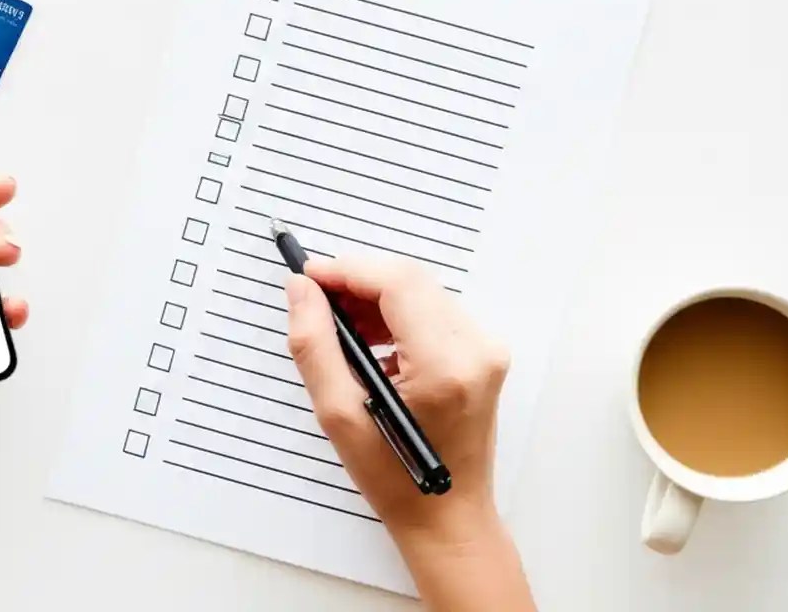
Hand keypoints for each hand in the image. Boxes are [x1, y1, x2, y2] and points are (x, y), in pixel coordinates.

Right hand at [284, 257, 509, 541]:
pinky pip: (434, 311)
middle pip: (410, 280)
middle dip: (358, 281)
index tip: (309, 277)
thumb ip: (315, 346)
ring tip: (339, 329)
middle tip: (316, 302)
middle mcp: (476, 349)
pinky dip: (397, 315)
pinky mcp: (484, 354)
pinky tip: (371, 344)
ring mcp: (486, 350)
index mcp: (445, 366)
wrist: (447, 517)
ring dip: (376, 298)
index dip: (347, 270)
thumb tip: (301, 291)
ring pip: (422, 292)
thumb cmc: (396, 480)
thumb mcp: (339, 416)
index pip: (397, 283)